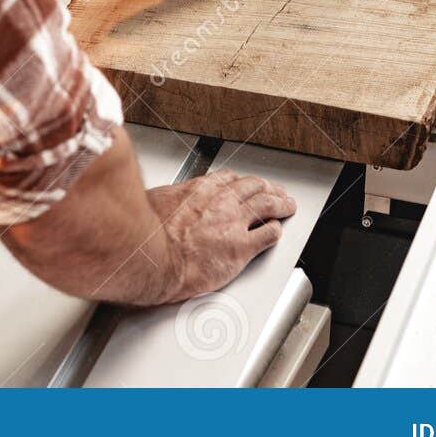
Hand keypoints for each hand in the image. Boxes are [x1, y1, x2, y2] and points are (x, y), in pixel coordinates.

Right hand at [145, 169, 297, 303]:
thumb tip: (162, 202)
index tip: (246, 185)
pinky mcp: (241, 248)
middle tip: (275, 191)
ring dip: (280, 203)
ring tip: (287, 205)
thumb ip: (169, 201)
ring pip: (266, 205)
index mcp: (200, 189)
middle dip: (267, 188)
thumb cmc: (148, 235)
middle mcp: (220, 201)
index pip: (229, 179)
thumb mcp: (155, 203)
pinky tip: (277, 232)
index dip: (242, 182)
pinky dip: (276, 231)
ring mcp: (233, 223)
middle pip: (253, 187)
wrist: (152, 258)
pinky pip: (268, 235)